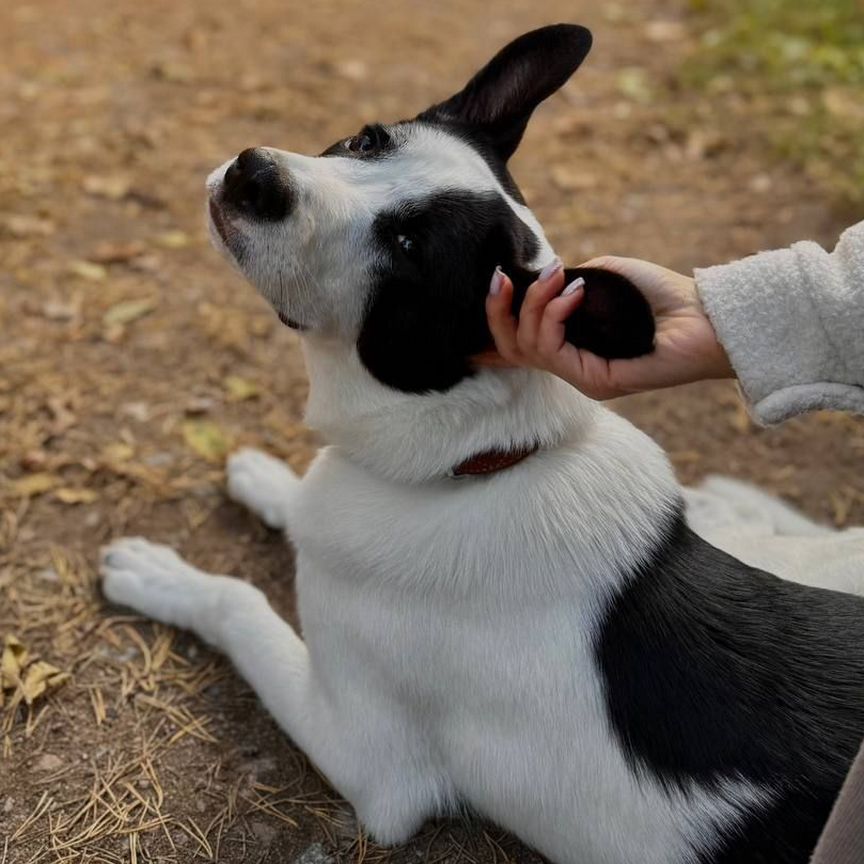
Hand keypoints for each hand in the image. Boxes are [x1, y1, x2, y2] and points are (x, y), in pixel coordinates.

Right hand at [476, 256, 733, 398]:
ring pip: (527, 346)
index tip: (484, 296)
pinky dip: (554, 315)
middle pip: (511, 347)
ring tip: (556, 276)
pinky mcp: (594, 382)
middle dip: (497, 310)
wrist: (706, 315)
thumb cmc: (663, 294)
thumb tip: (543, 278)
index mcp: (573, 344)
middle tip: (502, 277)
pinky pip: (552, 350)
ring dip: (533, 304)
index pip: (519, 345)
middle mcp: (572, 364)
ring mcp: (581, 376)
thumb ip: (570, 281)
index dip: (491, 328)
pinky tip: (574, 292)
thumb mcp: (606, 276)